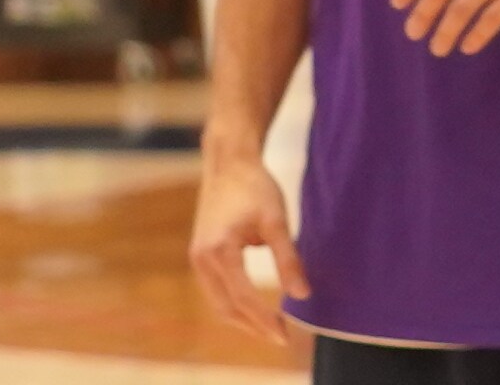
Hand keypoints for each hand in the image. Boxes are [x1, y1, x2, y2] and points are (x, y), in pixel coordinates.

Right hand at [183, 148, 307, 346]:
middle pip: (226, 307)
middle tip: (281, 337)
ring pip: (218, 302)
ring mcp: (197, 258)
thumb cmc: (255, 187)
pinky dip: (234, 304)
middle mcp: (202, 258)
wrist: (228, 162)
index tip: (285, 334)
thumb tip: (302, 295)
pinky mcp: (200, 255)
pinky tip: (254, 309)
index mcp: (220, 250)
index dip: (264, 319)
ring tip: (270, 328)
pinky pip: (215, 290)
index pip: (244, 297)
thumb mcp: (277, 221)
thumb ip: (288, 259)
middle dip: (253, 326)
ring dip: (243, 319)